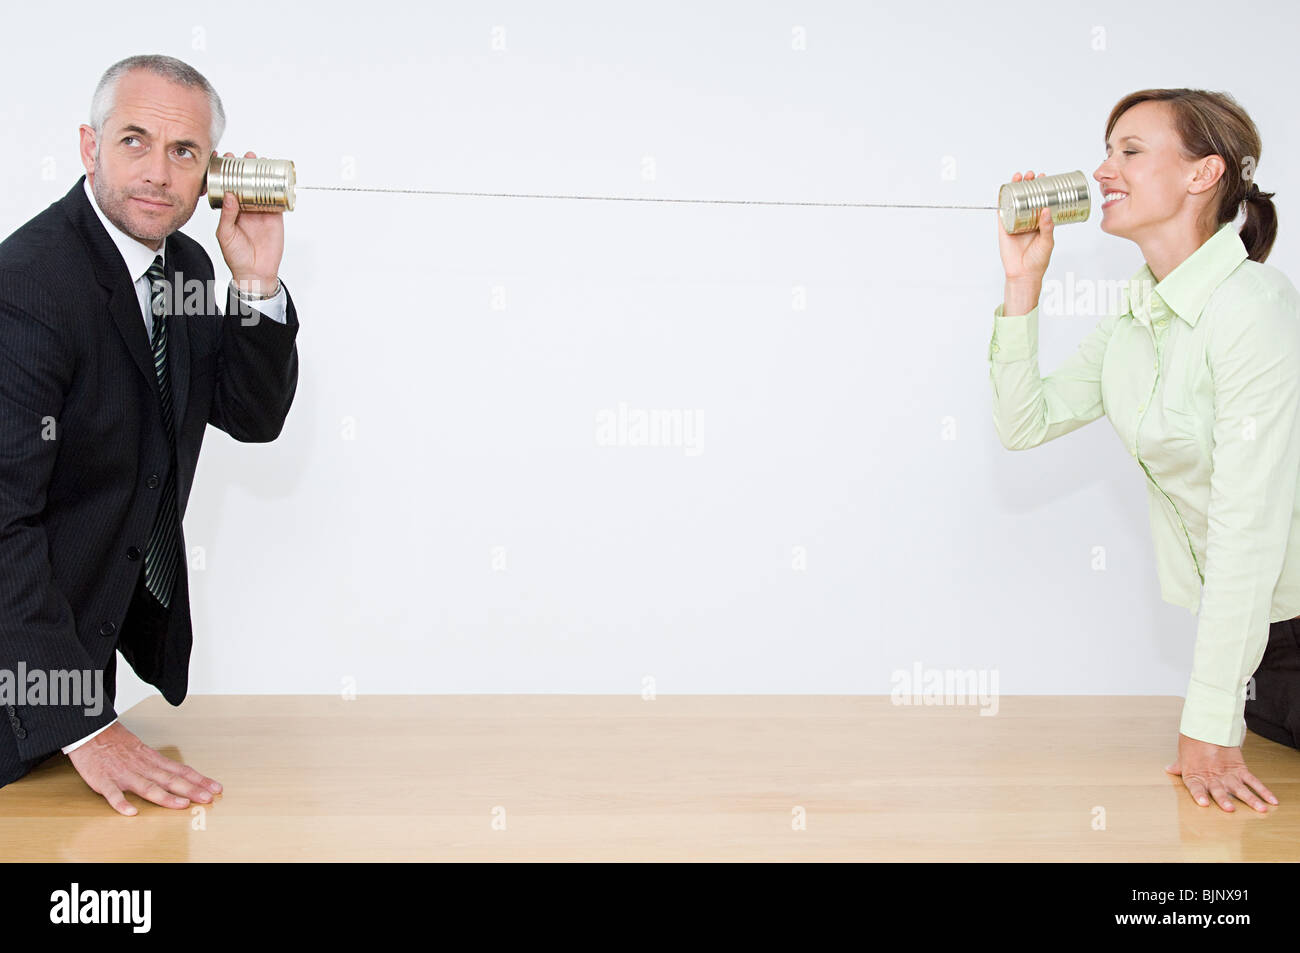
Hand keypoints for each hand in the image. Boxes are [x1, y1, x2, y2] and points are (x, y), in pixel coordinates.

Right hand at [65, 721, 221, 815]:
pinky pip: (112, 794)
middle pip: (170, 780)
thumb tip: (180, 775)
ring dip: (166, 797)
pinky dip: (121, 802)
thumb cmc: (117, 743)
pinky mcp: (103, 780)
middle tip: (208, 798)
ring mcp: (124, 774)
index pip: (181, 770)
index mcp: (152, 760)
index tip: (216, 788)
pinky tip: (131, 811)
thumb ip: (159, 765)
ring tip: (182, 805)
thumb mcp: (143, 751)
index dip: (199, 779)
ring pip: (147, 787)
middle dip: (191, 789)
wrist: (90, 731)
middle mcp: (142, 767)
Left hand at [215, 150, 283, 291]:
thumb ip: (227, 215)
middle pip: (245, 182)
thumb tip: (229, 195)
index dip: (224, 172)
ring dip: (261, 173)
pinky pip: (277, 199)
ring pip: (261, 187)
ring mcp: (260, 210)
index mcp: (230, 210)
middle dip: (244, 167)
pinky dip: (278, 187)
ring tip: (259, 160)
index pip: (227, 186)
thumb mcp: (225, 235)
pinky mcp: (275, 216)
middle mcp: (245, 207)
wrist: (256, 272)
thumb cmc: (236, 256)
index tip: (222, 159)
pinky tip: (277, 175)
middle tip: (243, 156)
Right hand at [996, 170, 1054, 283]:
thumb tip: (1047, 210)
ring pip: (1015, 201)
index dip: (1043, 189)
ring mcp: (1015, 222)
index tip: (1045, 178)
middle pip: (1027, 197)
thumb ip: (1047, 227)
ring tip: (1019, 177)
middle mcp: (1027, 220)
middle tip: (1032, 176)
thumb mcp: (1048, 242)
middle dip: (1029, 184)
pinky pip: (1002, 212)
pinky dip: (1002, 200)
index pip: (1041, 200)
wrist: (1023, 274)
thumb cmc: (1038, 261)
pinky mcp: (1004, 228)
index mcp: (1040, 222)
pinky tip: (1004, 190)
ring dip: (1016, 188)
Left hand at [1165, 732, 1276, 812]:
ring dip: (1250, 799)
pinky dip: (1263, 791)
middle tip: (1229, 809)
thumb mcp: (1184, 754)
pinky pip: (1253, 781)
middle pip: (1218, 790)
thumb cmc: (1193, 739)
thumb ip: (1180, 766)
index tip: (1204, 803)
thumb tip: (1169, 769)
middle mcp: (1212, 776)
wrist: (1207, 723)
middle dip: (1224, 800)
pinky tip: (1271, 800)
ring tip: (1260, 809)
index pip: (1196, 787)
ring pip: (1239, 788)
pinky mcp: (1239, 768)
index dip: (1199, 795)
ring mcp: (1227, 773)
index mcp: (1196, 774)